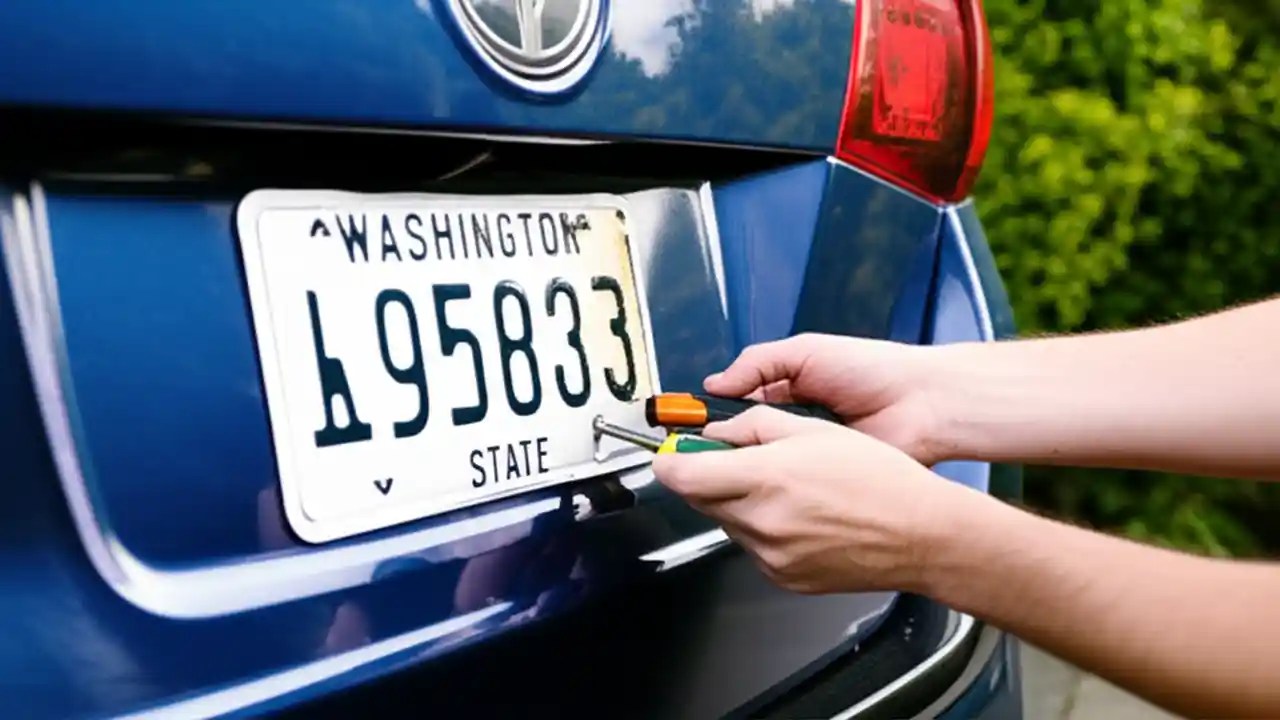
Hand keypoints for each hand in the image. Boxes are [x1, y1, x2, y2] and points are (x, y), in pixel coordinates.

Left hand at [651, 406, 993, 593]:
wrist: (919, 534)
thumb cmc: (878, 479)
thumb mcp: (812, 429)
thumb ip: (752, 426)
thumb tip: (714, 433)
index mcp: (765, 478)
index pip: (682, 476)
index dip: (668, 461)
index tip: (669, 453)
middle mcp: (761, 521)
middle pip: (699, 499)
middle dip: (707, 478)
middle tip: (735, 460)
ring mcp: (770, 555)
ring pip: (727, 522)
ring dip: (738, 503)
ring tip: (786, 489)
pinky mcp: (782, 577)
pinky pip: (753, 547)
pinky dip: (762, 529)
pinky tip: (800, 516)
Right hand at [705, 334, 952, 464]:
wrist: (923, 404)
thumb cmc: (872, 369)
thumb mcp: (806, 351)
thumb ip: (758, 363)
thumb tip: (714, 383)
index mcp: (785, 392)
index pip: (735, 409)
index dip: (711, 420)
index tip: (685, 429)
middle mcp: (793, 427)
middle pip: (745, 443)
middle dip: (726, 448)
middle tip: (702, 455)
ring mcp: (808, 459)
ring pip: (765, 468)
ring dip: (751, 468)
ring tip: (731, 470)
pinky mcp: (825, 483)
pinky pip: (794, 487)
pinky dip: (780, 487)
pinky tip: (766, 487)